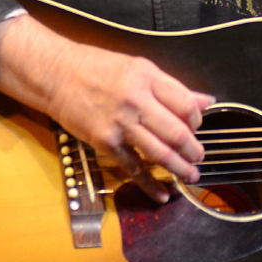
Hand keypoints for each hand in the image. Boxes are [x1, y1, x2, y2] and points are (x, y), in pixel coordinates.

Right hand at [0, 14, 214, 202]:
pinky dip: (150, 184)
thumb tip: (206, 101)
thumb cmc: (96, 68)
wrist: (56, 73)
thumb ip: (173, 87)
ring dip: (180, 168)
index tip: (198, 127)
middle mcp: (136, 100)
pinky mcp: (104, 142)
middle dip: (194, 150)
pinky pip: (133, 168)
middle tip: (199, 157)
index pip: (186, 105)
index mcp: (148, 78)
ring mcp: (120, 123)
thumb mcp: (139, 68)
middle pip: (177, 132)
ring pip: (159, 153)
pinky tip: (162, 193)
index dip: (198, 120)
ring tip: (190, 175)